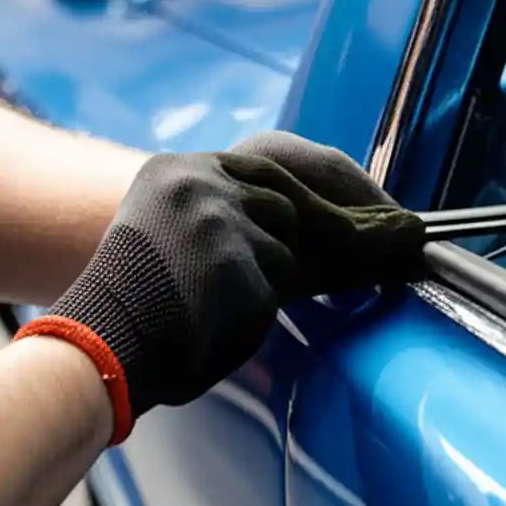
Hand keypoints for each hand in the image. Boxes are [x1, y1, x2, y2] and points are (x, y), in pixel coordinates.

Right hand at [16, 135, 424, 441]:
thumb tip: (329, 228)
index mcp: (178, 171)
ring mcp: (218, 221)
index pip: (278, 159)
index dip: (341, 185)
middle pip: (296, 204)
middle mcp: (199, 183)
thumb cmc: (139, 306)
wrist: (97, 346)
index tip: (380, 207)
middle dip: (346, 231)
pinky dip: (254, 312)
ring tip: (216, 304)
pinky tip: (215, 322)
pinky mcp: (235, 264)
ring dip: (271, 282)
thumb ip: (237, 220)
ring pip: (289, 250)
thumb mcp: (179, 238)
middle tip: (408, 238)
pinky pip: (275, 289)